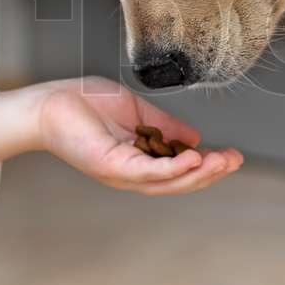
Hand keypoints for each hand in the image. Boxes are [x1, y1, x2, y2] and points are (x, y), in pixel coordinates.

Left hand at [35, 76, 242, 194]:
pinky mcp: (110, 166)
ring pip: (167, 182)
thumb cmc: (84, 104)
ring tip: (222, 162)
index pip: (178, 170)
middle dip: (210, 173)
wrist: (49, 102)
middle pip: (178, 182)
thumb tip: (194, 137)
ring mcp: (121, 172)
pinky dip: (172, 169)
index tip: (231, 156)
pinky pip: (147, 171)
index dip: (206, 166)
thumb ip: (164, 125)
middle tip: (235, 160)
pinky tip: (193, 160)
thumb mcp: (137, 112)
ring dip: (198, 173)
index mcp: (138, 159)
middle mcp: (131, 172)